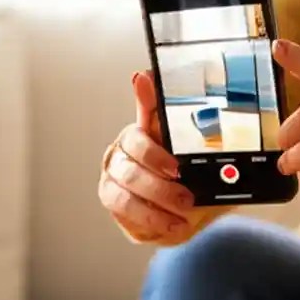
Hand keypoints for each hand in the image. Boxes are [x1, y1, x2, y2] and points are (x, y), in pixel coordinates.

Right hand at [98, 71, 197, 244]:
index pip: (136, 140)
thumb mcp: (178, 139)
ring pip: (126, 194)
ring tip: (182, 214)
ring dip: (157, 205)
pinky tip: (170, 224)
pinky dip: (151, 219)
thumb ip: (158, 108)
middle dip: (162, 187)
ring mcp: (112, 181)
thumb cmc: (178, 168)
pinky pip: (125, 212)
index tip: (175, 168)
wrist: (182, 203)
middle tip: (187, 197)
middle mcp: (118, 157)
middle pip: (131, 171)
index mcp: (134, 136)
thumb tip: (141, 75)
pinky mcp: (113, 203)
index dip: (154, 155)